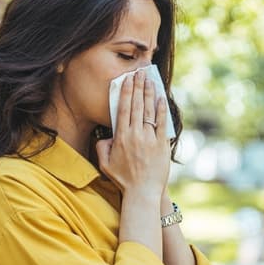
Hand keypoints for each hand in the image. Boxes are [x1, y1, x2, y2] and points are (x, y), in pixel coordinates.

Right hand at [96, 69, 169, 200]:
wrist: (142, 192)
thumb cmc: (123, 180)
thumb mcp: (105, 164)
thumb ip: (101, 147)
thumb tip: (104, 135)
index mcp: (121, 137)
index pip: (123, 109)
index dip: (126, 92)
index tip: (127, 79)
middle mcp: (135, 135)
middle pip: (137, 105)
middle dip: (138, 87)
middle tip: (139, 72)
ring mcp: (149, 139)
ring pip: (149, 111)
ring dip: (149, 93)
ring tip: (150, 80)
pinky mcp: (162, 144)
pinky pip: (162, 123)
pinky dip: (161, 110)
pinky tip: (161, 98)